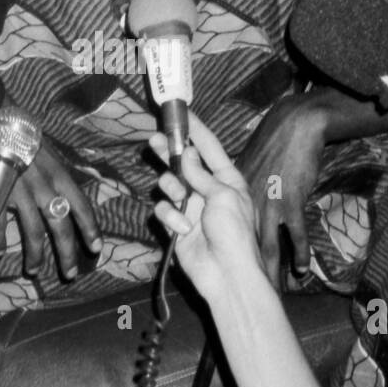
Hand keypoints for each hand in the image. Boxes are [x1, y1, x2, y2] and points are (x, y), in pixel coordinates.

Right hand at [0, 135, 101, 280]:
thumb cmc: (21, 133)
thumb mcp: (47, 152)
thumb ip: (55, 176)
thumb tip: (63, 197)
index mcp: (59, 175)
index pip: (81, 206)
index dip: (90, 229)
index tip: (95, 248)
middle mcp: (44, 186)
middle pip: (61, 227)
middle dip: (67, 254)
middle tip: (70, 274)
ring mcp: (20, 191)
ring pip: (34, 233)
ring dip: (35, 256)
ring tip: (34, 270)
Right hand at [150, 114, 262, 299]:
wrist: (227, 274)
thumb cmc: (234, 233)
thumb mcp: (222, 196)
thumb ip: (200, 174)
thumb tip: (186, 153)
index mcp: (226, 179)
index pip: (208, 148)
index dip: (194, 129)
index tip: (181, 113)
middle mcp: (208, 189)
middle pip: (182, 163)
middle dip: (168, 152)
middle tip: (153, 140)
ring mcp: (191, 207)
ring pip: (169, 185)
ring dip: (171, 188)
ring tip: (179, 196)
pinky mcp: (177, 225)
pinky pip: (164, 210)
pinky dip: (171, 217)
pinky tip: (182, 228)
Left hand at [236, 96, 325, 288]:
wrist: (294, 127)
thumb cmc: (271, 145)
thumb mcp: (246, 164)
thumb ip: (234, 186)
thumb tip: (231, 207)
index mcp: (234, 193)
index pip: (225, 227)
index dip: (224, 251)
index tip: (223, 274)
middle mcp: (248, 202)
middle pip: (247, 243)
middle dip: (247, 270)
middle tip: (247, 295)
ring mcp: (270, 203)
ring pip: (270, 244)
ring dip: (273, 269)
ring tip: (273, 292)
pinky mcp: (292, 200)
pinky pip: (297, 233)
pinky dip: (301, 252)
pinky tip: (302, 269)